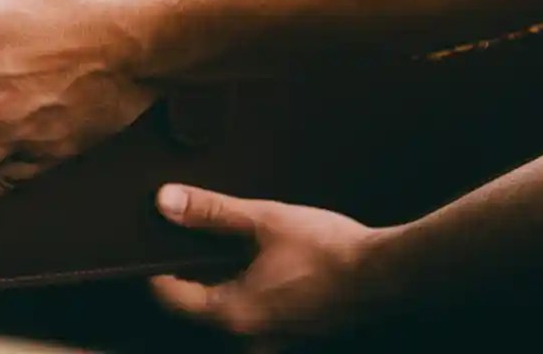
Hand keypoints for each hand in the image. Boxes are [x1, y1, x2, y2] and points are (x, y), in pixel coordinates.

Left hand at [151, 184, 391, 351]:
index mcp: (232, 315)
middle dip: (183, 277)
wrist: (392, 275)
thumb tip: (165, 202)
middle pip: (193, 311)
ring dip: (213, 287)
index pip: (169, 297)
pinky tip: (250, 265)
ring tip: (214, 250)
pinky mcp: (292, 338)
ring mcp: (272, 343)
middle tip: (179, 240)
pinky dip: (240, 294)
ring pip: (223, 316)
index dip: (154, 268)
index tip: (151, 241)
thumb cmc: (330, 249)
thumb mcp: (265, 220)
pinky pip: (249, 319)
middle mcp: (247, 340)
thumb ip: (211, 212)